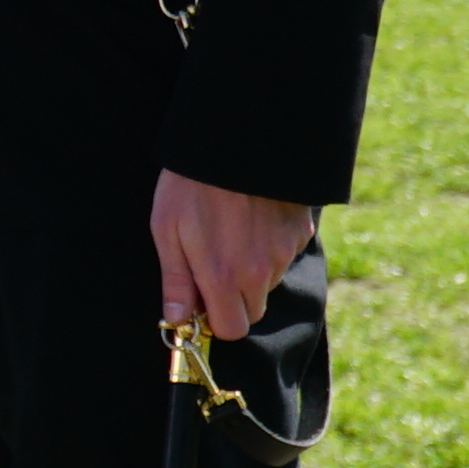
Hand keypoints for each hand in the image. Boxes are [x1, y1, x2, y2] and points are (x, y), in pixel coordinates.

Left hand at [149, 169, 314, 341]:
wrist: (236, 139)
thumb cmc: (192, 183)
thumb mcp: (168, 230)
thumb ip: (176, 281)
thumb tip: (177, 320)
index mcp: (225, 277)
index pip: (232, 329)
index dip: (216, 318)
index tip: (204, 297)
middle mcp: (260, 272)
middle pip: (253, 309)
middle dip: (235, 297)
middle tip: (216, 261)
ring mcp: (284, 251)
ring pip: (269, 282)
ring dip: (253, 270)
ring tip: (232, 230)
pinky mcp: (300, 230)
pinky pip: (285, 253)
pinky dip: (270, 244)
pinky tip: (253, 216)